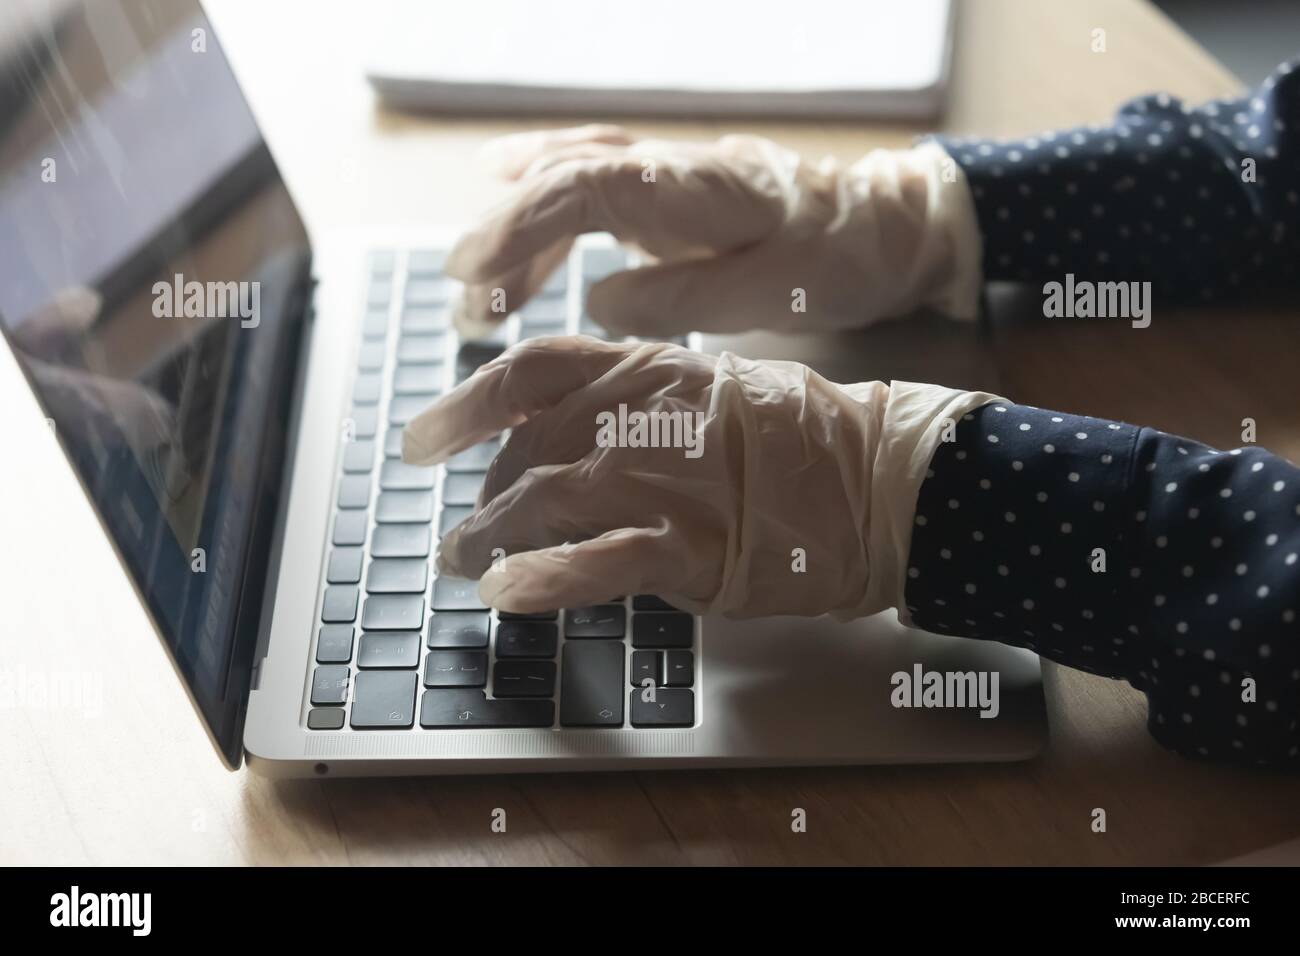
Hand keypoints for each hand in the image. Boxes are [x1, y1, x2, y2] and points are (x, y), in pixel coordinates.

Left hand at [402, 335, 895, 616]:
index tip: (422, 439)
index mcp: (646, 369)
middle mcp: (642, 415)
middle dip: (484, 496)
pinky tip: (508, 594)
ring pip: (546, 501)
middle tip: (466, 530)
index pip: (529, 371)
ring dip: (491, 539)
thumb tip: (572, 432)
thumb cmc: (800, 436)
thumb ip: (638, 400)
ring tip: (467, 567)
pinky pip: (598, 561)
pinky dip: (544, 579)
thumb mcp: (710, 387)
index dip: (464, 405)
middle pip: (526, 449)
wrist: (876, 473)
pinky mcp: (692, 543)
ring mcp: (663, 478)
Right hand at [444, 125, 981, 338]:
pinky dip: (543, 194)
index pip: (586, 188)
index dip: (521, 227)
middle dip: (501, 235)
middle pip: (563, 178)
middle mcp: (670, 168)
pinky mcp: (669, 191)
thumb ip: (683, 298)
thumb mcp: (771, 295)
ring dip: (518, 229)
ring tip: (479, 294)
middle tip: (463, 302)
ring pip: (570, 178)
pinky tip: (505, 204)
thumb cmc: (837, 262)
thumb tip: (597, 300)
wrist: (885, 226)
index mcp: (696, 190)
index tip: (475, 275)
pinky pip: (591, 179)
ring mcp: (667, 174)